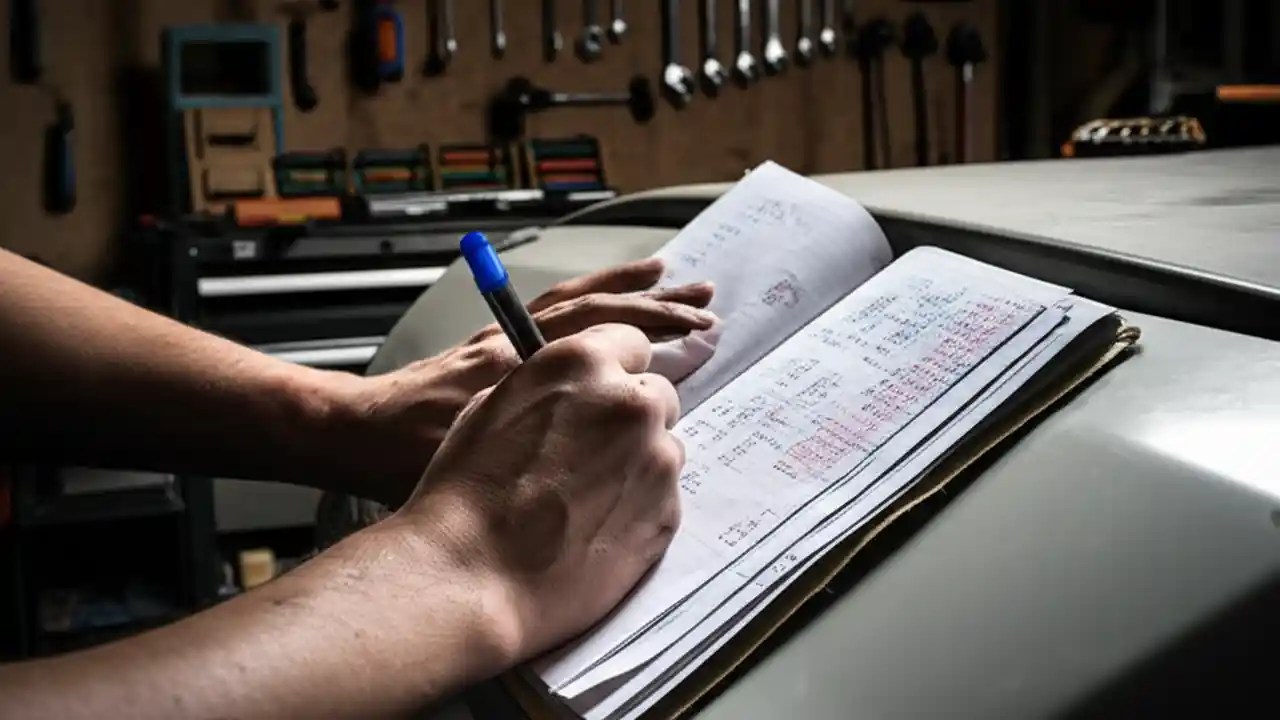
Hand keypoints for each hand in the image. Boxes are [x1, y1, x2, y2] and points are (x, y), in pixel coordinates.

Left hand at [327, 258, 712, 503]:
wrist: (349, 431)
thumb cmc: (402, 451)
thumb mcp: (474, 455)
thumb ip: (535, 447)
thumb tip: (605, 448)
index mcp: (521, 362)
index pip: (601, 331)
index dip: (654, 332)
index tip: (697, 337)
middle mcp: (518, 341)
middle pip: (598, 307)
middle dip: (656, 305)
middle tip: (706, 303)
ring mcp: (506, 340)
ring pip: (576, 299)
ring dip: (626, 288)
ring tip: (668, 274)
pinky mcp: (495, 347)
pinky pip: (551, 310)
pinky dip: (587, 298)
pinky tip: (608, 303)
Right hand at [398, 324, 683, 663]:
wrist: (473, 576)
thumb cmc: (466, 493)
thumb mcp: (490, 406)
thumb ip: (548, 386)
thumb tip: (571, 390)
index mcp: (582, 363)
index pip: (630, 343)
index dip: (613, 370)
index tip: (600, 393)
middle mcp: (630, 402)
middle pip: (655, 395)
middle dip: (629, 418)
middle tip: (588, 455)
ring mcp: (657, 458)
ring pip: (663, 448)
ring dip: (638, 464)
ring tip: (585, 501)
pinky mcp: (669, 512)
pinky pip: (664, 498)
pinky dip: (639, 509)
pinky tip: (594, 530)